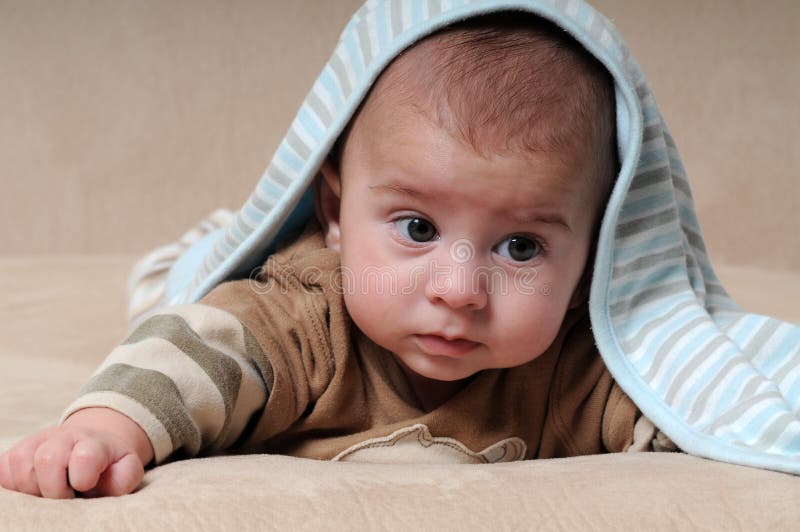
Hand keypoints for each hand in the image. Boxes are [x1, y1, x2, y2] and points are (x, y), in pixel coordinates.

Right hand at [0, 408, 150, 497]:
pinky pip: (3, 468)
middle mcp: (64, 438)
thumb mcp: (126, 470)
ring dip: (32, 486)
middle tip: (66, 496)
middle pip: (47, 458)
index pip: (85, 456)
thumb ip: (123, 478)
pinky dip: (12, 484)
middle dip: (54, 487)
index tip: (85, 486)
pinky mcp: (17, 452)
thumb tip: (109, 485)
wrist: (93, 446)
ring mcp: (38, 442)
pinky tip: (32, 487)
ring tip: (49, 492)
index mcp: (94, 443)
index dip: (83, 477)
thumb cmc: (109, 466)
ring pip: (20, 462)